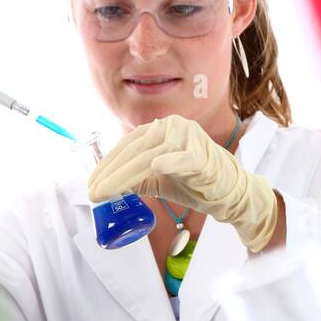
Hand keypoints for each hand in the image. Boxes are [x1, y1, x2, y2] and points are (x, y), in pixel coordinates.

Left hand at [88, 114, 279, 252]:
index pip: (127, 145)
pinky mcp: (203, 156)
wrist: (229, 192)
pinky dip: (169, 162)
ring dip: (125, 175)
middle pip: (135, 150)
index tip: (91, 184)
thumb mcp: (157, 179)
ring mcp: (190, 139)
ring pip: (150, 156)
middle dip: (111, 173)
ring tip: (107, 192)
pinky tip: (155, 167)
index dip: (106, 165)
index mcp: (162, 129)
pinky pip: (183, 159)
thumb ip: (135, 178)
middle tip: (93, 192)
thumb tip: (105, 186)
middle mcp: (174, 127)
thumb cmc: (195, 183)